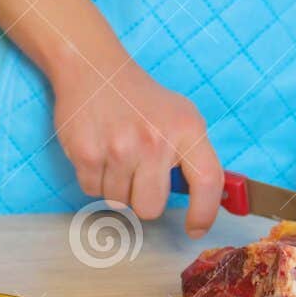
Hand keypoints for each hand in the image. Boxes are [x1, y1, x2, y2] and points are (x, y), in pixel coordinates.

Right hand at [51, 60, 222, 236]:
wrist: (94, 68)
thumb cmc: (141, 98)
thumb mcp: (181, 116)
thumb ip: (195, 155)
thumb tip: (208, 202)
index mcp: (187, 129)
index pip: (207, 182)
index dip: (204, 213)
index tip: (195, 228)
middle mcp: (156, 140)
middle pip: (151, 208)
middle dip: (144, 198)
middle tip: (139, 173)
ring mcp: (119, 148)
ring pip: (120, 202)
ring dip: (117, 187)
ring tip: (117, 154)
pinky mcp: (87, 153)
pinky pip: (92, 191)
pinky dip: (94, 178)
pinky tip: (99, 151)